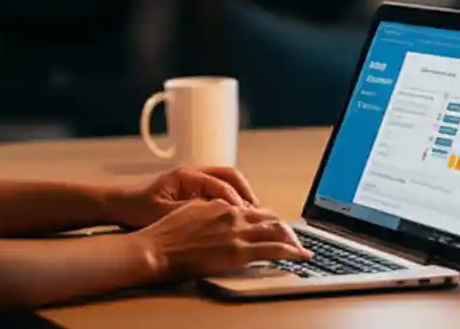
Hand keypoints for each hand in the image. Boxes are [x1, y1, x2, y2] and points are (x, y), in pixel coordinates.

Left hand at [109, 166, 260, 228]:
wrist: (118, 203)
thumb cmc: (137, 209)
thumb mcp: (164, 213)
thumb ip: (191, 212)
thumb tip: (219, 214)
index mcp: (186, 175)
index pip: (220, 184)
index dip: (236, 201)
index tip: (247, 217)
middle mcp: (192, 171)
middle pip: (229, 174)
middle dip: (245, 191)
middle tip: (257, 211)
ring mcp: (191, 177)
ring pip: (224, 178)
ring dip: (239, 193)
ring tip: (251, 212)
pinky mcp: (190, 186)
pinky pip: (216, 186)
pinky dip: (229, 196)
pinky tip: (233, 214)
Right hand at [133, 200, 311, 280]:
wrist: (157, 248)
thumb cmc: (167, 233)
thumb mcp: (190, 210)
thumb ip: (210, 209)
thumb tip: (220, 211)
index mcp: (222, 204)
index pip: (253, 209)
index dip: (265, 219)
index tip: (272, 227)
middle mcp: (234, 214)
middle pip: (270, 217)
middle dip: (285, 229)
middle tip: (293, 239)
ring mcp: (237, 232)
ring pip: (276, 230)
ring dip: (293, 239)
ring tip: (302, 248)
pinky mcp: (239, 251)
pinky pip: (273, 249)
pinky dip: (291, 252)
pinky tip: (300, 256)